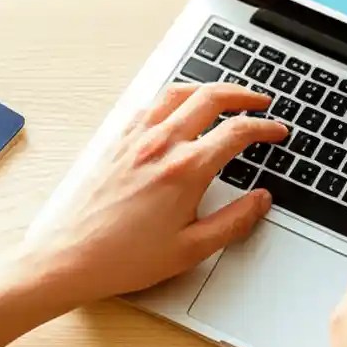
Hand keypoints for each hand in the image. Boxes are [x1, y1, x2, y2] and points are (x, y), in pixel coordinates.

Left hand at [24, 82, 287, 305]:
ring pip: (178, 93)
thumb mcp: (192, 249)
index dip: (265, 128)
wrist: (69, 258)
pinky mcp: (116, 142)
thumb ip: (234, 221)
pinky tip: (178, 107)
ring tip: (225, 94)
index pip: (237, 132)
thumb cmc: (125, 258)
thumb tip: (260, 201)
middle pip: (211, 98)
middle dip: (243, 95)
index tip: (277, 131)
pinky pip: (150, 105)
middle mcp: (161, 145)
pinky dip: (173, 98)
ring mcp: (135, 139)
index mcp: (185, 170)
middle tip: (261, 102)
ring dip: (208, 88)